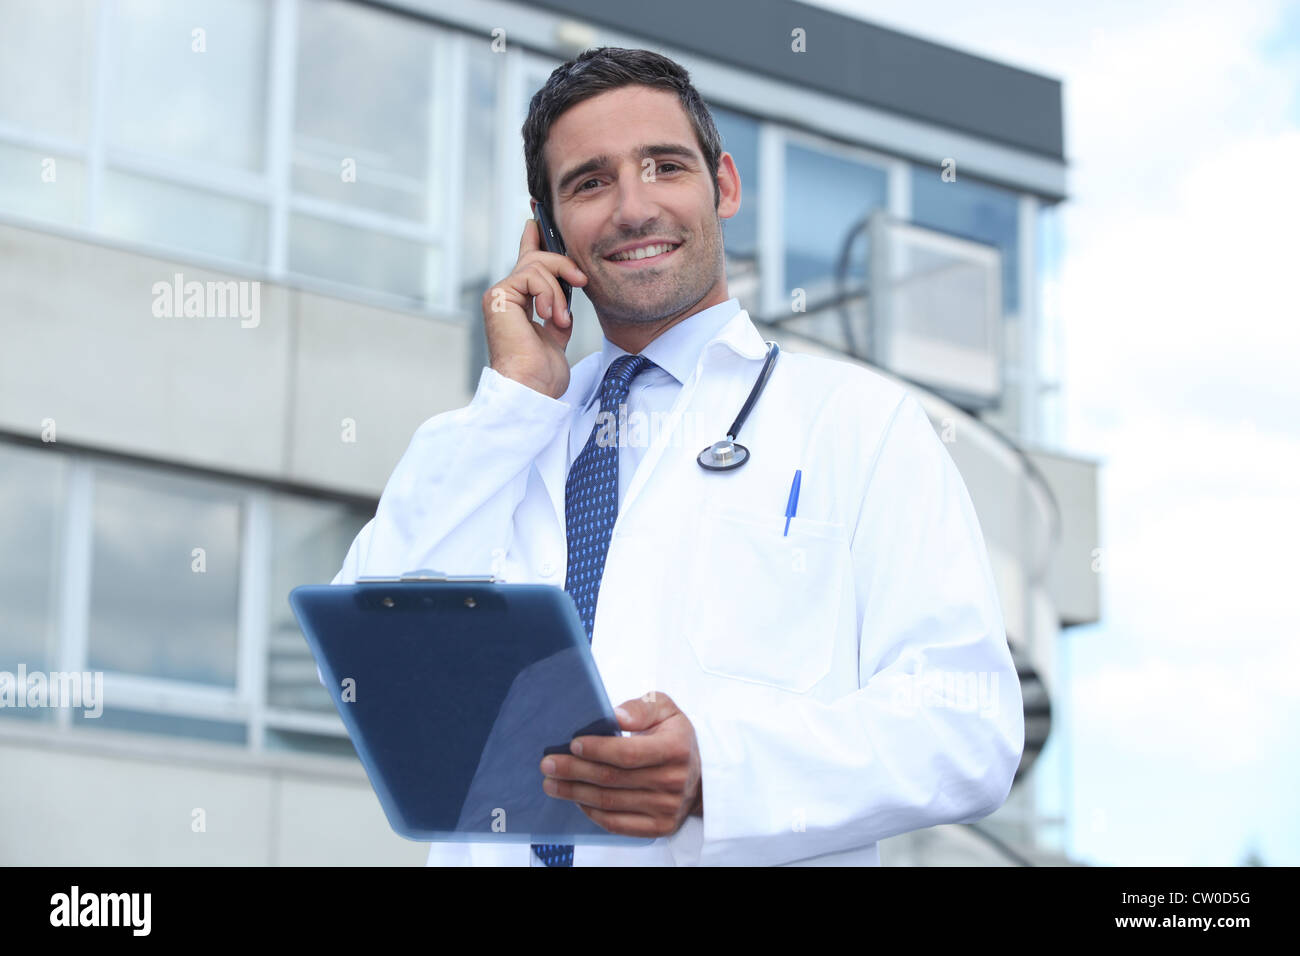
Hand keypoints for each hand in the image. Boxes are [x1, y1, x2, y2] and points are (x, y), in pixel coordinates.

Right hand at [481, 215, 588, 399]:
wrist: (531, 390)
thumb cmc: (543, 371)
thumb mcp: (558, 330)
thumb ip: (558, 303)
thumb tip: (570, 280)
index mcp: (517, 301)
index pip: (526, 258)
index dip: (533, 236)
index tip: (537, 214)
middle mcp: (504, 295)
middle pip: (535, 256)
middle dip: (562, 263)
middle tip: (581, 280)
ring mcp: (499, 294)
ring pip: (537, 264)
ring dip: (558, 288)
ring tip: (562, 318)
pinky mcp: (498, 296)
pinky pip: (532, 275)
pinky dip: (549, 294)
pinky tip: (551, 317)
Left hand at [539, 692, 702, 837]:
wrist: (700, 775)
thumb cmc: (675, 737)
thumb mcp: (665, 710)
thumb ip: (641, 708)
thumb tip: (616, 716)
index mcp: (675, 749)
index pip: (628, 753)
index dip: (597, 750)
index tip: (573, 744)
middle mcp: (672, 782)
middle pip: (612, 779)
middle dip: (575, 771)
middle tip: (548, 764)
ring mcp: (666, 808)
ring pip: (610, 803)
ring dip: (576, 793)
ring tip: (552, 783)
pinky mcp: (660, 827)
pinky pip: (617, 824)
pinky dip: (592, 813)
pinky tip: (577, 800)